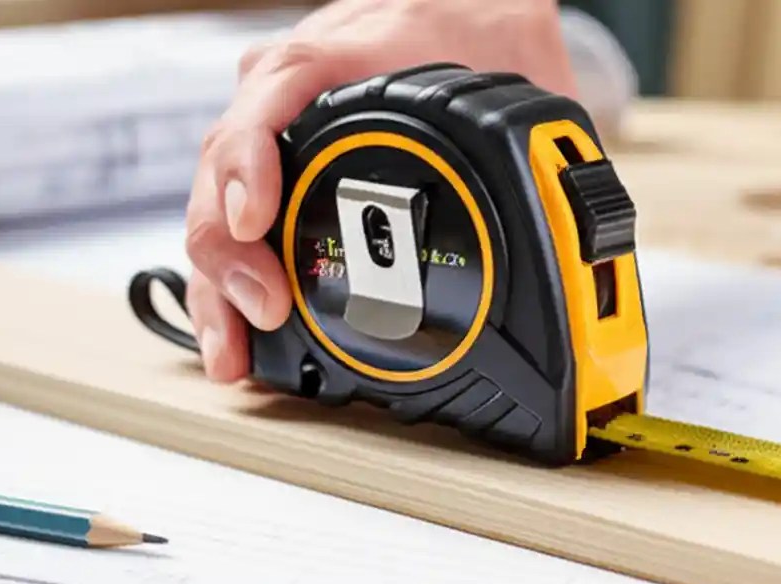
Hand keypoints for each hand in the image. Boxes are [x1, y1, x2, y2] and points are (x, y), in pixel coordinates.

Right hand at [184, 0, 573, 382]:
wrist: (462, 10)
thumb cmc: (477, 24)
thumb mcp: (513, 45)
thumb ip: (528, 102)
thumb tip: (560, 172)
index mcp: (352, 49)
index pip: (279, 86)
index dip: (253, 153)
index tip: (255, 218)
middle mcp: (296, 84)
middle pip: (228, 160)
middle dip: (227, 249)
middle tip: (258, 311)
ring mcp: (280, 125)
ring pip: (222, 199)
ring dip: (220, 282)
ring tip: (234, 352)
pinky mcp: (281, 164)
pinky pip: (239, 218)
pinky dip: (233, 277)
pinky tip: (242, 332)